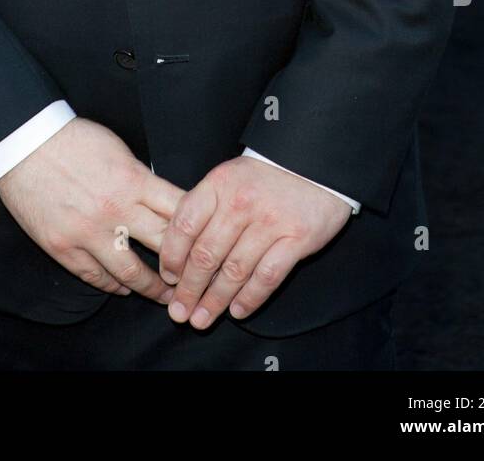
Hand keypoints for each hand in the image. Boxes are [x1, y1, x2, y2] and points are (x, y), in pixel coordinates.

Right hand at [0, 117, 183, 303]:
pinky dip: (112, 285)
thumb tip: (161, 199)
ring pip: (131, 272)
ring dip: (152, 287)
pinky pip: (94, 276)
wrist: (23, 145)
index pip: (180, 213)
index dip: (199, 232)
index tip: (208, 243)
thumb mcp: (118, 149)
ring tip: (167, 296)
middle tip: (196, 279)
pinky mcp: (63, 247)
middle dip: (184, 267)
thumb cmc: (73, 140)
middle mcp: (115, 211)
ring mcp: (88, 233)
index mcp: (133, 181)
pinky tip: (122, 288)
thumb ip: (141, 178)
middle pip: (163, 247)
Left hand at [158, 157, 352, 328]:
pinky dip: (250, 298)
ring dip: (215, 300)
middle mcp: (242, 202)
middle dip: (189, 289)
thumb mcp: (229, 177)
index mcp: (219, 184)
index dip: (172, 255)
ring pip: (234, 271)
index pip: (185, 224)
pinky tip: (237, 311)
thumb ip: (206, 206)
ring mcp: (270, 221)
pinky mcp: (297, 239)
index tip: (168, 277)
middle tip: (179, 311)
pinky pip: (267, 276)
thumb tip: (177, 246)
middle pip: (207, 254)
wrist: (315, 164)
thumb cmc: (265, 176)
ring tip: (202, 319)